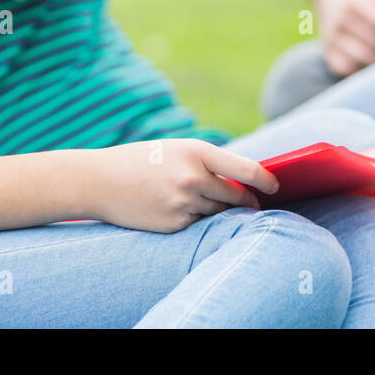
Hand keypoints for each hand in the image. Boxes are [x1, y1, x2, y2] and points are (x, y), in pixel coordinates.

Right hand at [89, 139, 280, 233]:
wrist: (99, 181)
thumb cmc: (140, 161)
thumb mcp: (175, 150)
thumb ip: (206, 163)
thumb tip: (240, 182)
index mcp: (196, 152)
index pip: (245, 169)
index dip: (265, 180)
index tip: (275, 186)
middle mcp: (193, 178)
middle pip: (235, 196)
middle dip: (246, 202)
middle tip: (252, 204)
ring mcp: (183, 204)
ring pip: (217, 213)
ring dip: (218, 211)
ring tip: (201, 201)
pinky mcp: (173, 224)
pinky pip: (196, 225)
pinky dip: (194, 219)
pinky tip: (176, 209)